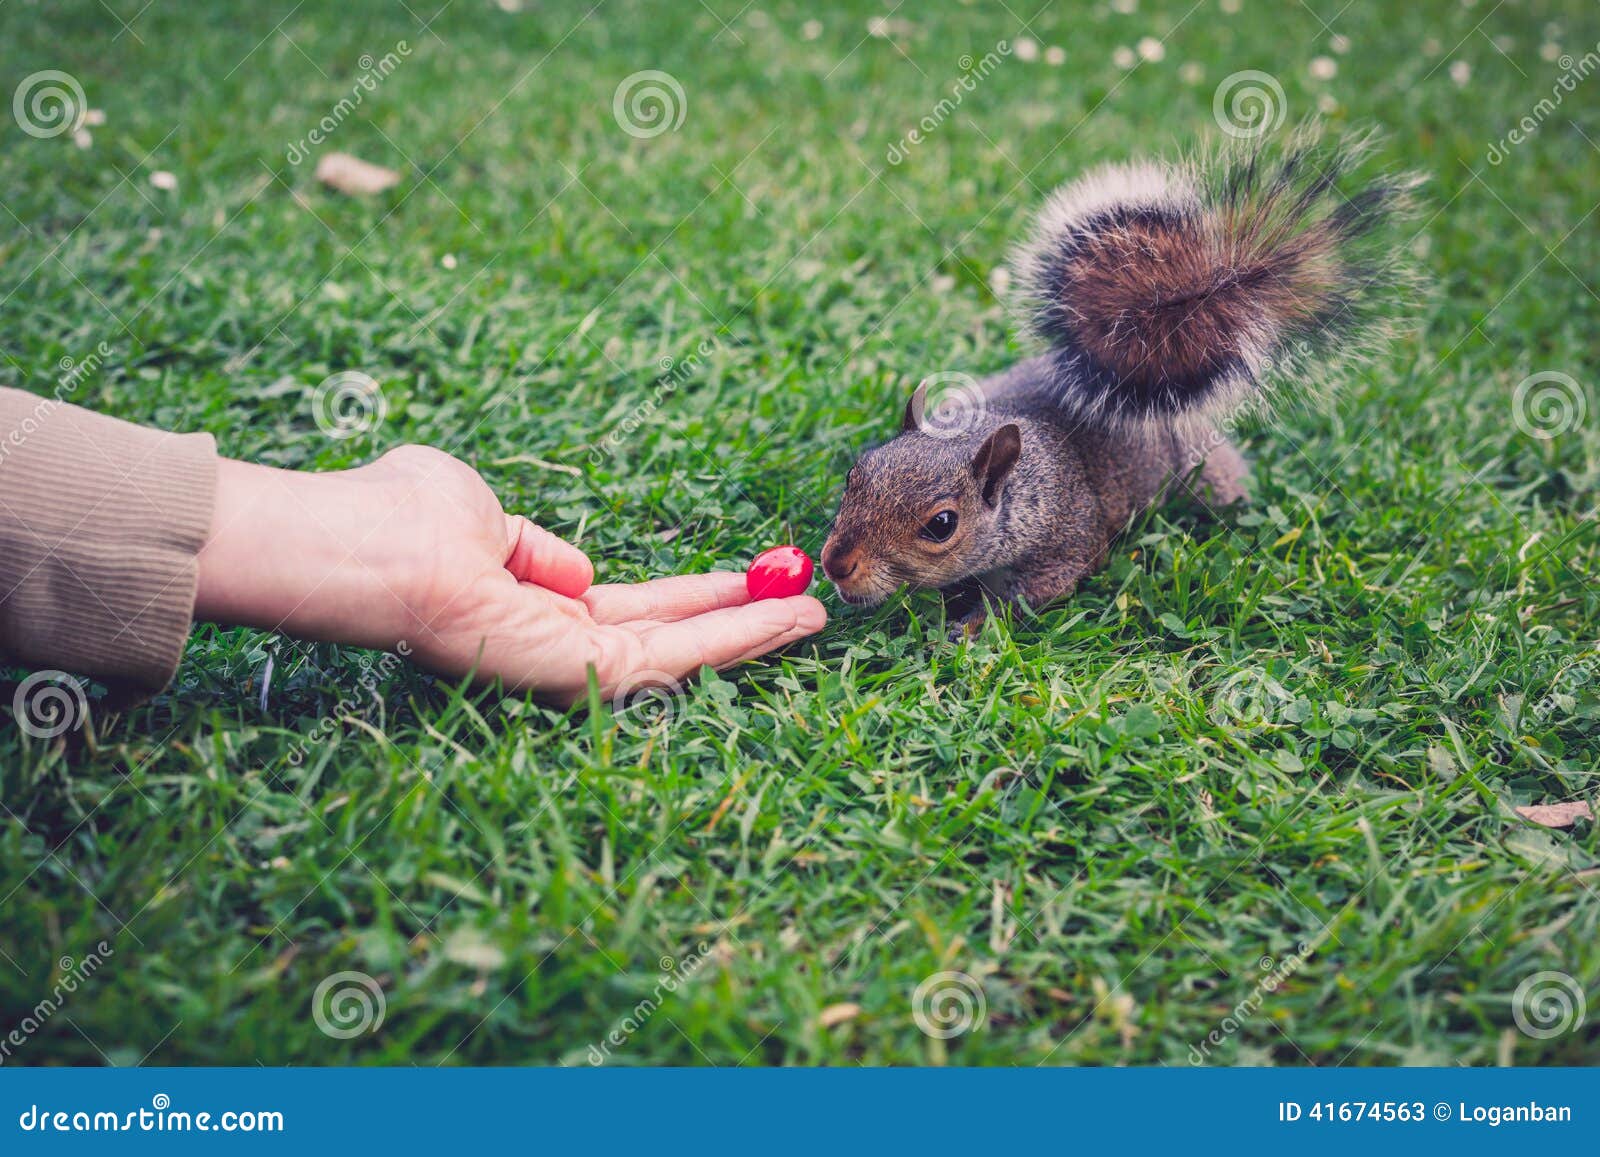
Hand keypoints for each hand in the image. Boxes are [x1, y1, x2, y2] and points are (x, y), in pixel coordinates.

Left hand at [194, 445, 825, 704]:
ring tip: (816, 614)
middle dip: (736, 620)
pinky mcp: (585, 674)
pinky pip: (678, 658)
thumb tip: (577, 570)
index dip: (690, 596)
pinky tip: (785, 618)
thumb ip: (532, 543)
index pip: (630, 608)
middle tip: (799, 603)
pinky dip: (738, 638)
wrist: (368, 546)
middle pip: (669, 636)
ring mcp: (571, 666)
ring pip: (685, 654)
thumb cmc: (403, 518)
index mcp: (533, 607)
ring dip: (754, 633)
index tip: (740, 579)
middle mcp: (558, 645)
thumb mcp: (484, 513)